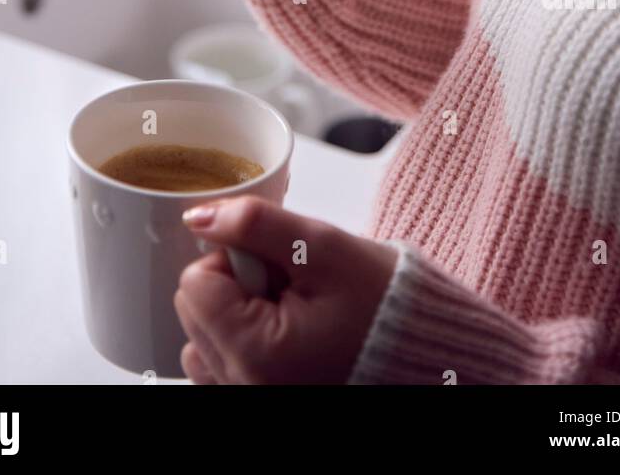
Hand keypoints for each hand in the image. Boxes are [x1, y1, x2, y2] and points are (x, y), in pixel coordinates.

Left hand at [174, 195, 398, 384]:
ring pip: (200, 341)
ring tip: (292, 312)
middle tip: (292, 287)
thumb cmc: (385, 306)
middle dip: (236, 286)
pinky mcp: (254, 401)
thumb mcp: (323, 247)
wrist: (425, 353)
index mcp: (256, 354)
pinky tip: (284, 335)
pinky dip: (240, 344)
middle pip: (194, 311)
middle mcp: (244, 388)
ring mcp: (247, 400)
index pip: (196, 283)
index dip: (235, 258)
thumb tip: (199, 217)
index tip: (279, 265)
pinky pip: (218, 368)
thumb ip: (255, 224)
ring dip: (234, 316)